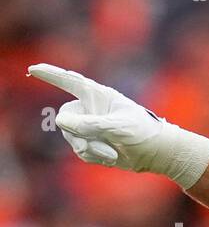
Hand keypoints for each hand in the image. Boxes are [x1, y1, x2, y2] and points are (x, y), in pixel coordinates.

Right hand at [26, 63, 208, 188]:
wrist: (158, 154)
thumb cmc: (144, 134)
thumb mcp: (119, 128)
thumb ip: (91, 124)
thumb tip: (62, 123)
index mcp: (99, 96)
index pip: (70, 82)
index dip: (51, 75)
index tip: (33, 69)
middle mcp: (91, 109)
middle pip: (65, 118)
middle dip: (78, 134)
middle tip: (96, 144)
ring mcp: (91, 127)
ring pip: (71, 137)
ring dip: (90, 148)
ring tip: (112, 152)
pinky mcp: (93, 142)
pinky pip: (81, 150)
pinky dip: (94, 156)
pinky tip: (112, 156)